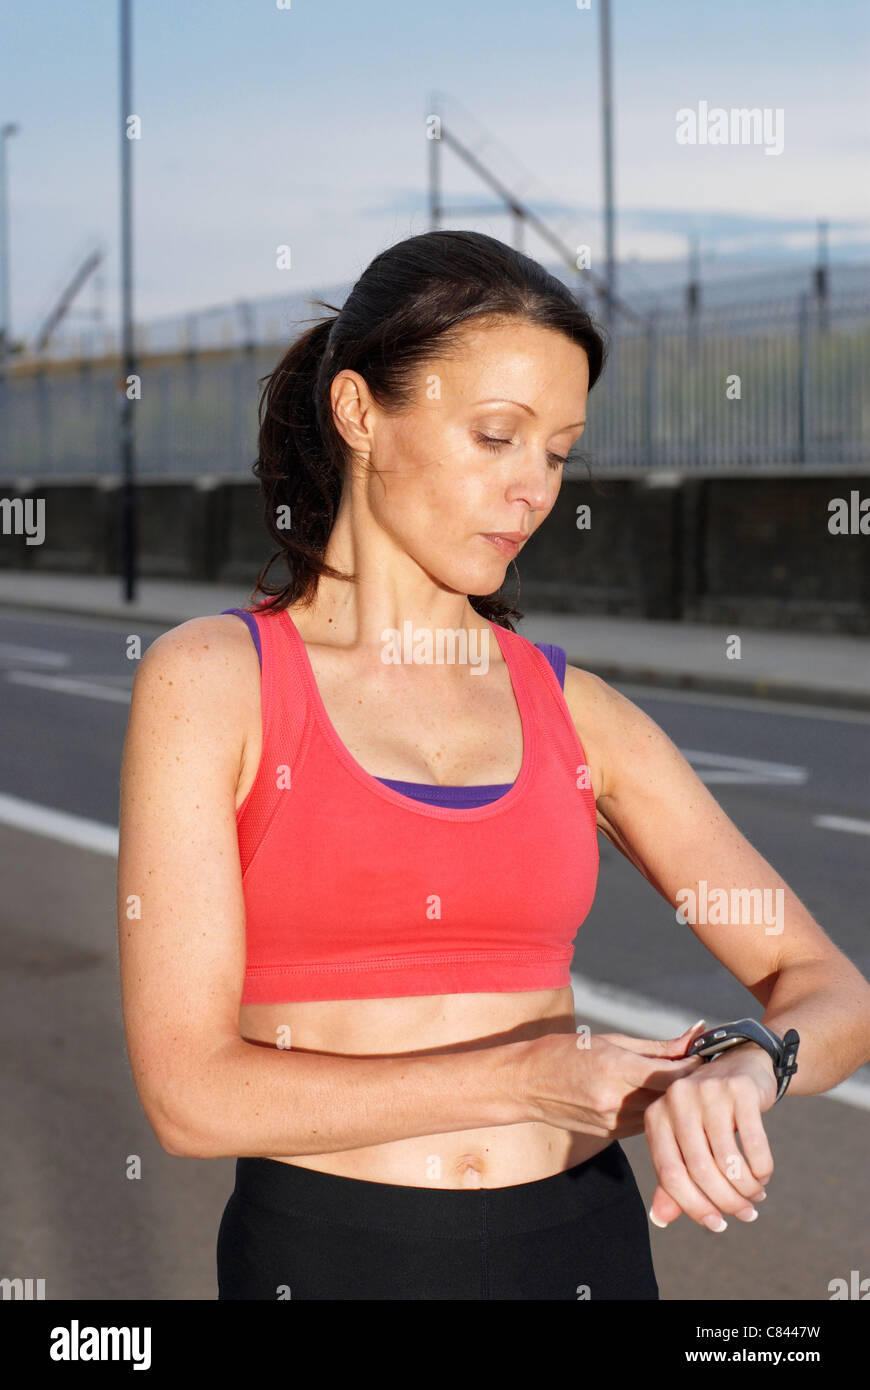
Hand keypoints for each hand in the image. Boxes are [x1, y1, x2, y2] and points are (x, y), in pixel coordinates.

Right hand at [519, 1021, 706, 1139]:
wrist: (526, 1085)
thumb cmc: (565, 1053)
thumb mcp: (609, 1040)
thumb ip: (655, 1046)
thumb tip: (694, 1036)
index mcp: (614, 1070)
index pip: (670, 1073)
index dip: (694, 1066)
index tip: (708, 1055)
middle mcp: (616, 1100)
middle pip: (670, 1097)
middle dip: (691, 1083)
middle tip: (708, 1070)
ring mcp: (614, 1122)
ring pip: (662, 1114)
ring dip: (678, 1101)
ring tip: (691, 1086)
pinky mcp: (613, 1135)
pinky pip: (648, 1124)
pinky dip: (659, 1111)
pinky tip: (665, 1101)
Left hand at [646, 1041, 777, 1231]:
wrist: (741, 1064)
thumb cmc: (707, 1113)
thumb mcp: (684, 1140)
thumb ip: (672, 1178)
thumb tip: (659, 1219)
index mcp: (656, 1116)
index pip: (670, 1174)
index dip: (694, 1206)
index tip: (717, 1225)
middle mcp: (677, 1100)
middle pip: (700, 1170)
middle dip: (727, 1202)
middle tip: (746, 1214)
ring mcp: (708, 1091)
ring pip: (728, 1161)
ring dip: (747, 1188)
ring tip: (756, 1195)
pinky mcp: (740, 1089)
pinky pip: (753, 1144)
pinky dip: (762, 1168)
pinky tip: (763, 1175)